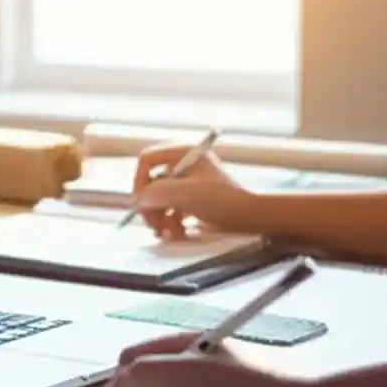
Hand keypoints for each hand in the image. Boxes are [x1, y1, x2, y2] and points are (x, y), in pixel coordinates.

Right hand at [133, 143, 253, 238]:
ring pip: (161, 199)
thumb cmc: (221, 199)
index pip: (147, 160)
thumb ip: (155, 193)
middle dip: (151, 206)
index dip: (139, 180)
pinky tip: (178, 233)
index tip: (141, 202)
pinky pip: (172, 209)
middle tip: (153, 225)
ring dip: (160, 218)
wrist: (251, 216)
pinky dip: (172, 222)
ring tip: (168, 234)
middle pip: (152, 183)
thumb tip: (135, 200)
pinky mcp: (194, 199)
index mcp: (182, 152)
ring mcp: (189, 182)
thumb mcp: (183, 193)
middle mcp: (183, 164)